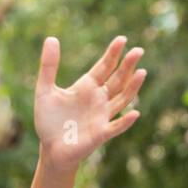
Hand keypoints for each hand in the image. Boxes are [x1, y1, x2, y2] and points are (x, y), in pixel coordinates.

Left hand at [34, 35, 146, 171]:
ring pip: (122, 99)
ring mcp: (102, 116)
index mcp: (87, 86)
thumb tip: (51, 38)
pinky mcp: (100, 134)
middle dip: (128, 65)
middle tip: (138, 50)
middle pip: (117, 79)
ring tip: (142, 72)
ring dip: (132, 87)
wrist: (50, 148)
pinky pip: (115, 127)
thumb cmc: (49, 121)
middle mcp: (99, 99)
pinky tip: (135, 114)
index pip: (104, 66)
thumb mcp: (45, 90)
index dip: (113, 54)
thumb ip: (48, 66)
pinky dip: (125, 121)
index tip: (122, 39)